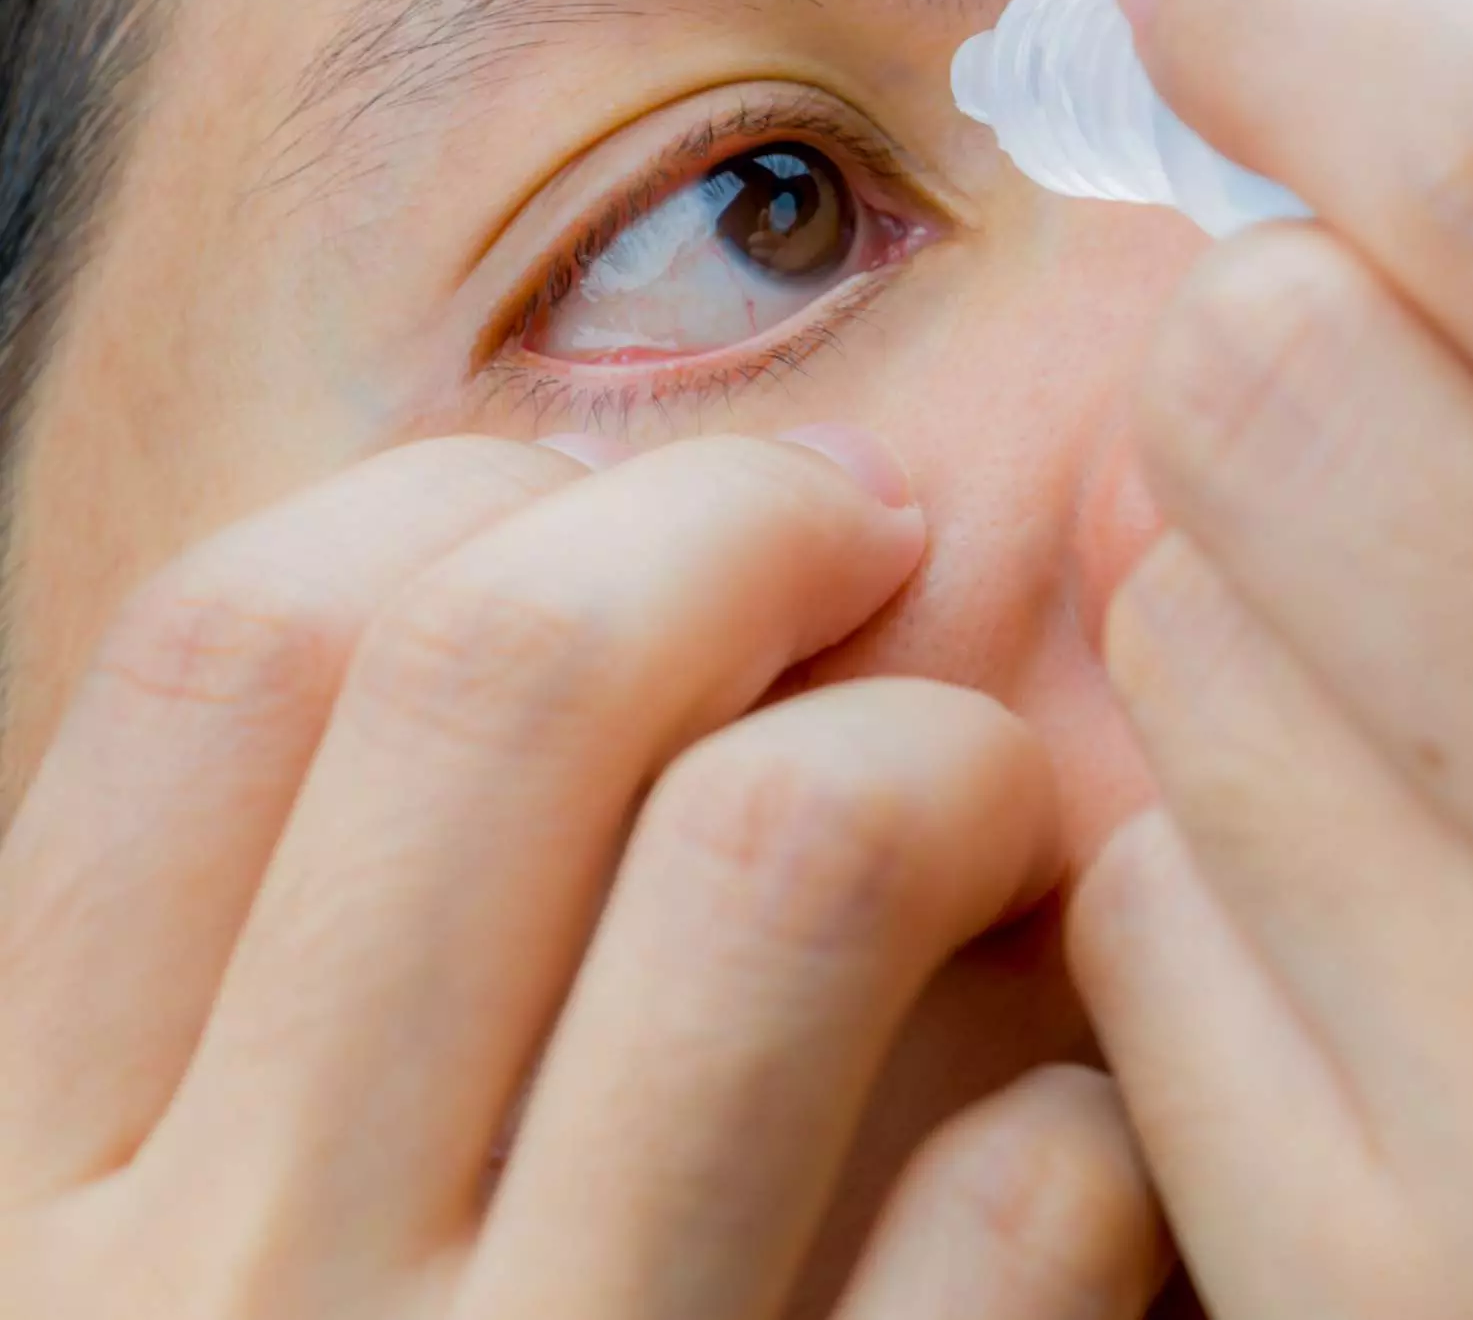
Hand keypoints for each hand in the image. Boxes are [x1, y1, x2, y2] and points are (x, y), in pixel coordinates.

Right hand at [0, 431, 1165, 1319]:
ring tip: (995, 792)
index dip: (453, 519)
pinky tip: (1074, 1137)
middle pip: (515, 684)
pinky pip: (1008, 1205)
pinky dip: (1080, 1111)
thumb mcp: (151, 1298)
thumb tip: (483, 654)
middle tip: (876, 539)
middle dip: (739, 530)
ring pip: (784, 860)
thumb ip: (241, 1037)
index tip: (612, 518)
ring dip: (948, 761)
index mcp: (25, 1203)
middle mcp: (228, 1304)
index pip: (226, 671)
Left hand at [1070, 0, 1472, 1315]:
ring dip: (1244, 616)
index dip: (1326, 24)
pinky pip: (1134, 908)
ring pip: (1173, 648)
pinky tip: (1379, 935)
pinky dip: (1213, 867)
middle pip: (1280, 394)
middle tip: (1350, 388)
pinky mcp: (1384, 1297)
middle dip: (1267, 331)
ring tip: (1426, 722)